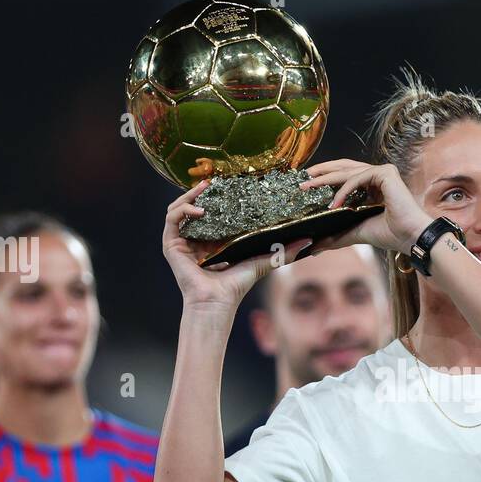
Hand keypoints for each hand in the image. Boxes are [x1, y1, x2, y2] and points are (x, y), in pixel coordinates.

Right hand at [162, 178, 310, 308]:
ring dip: (190, 196)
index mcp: (211, 239)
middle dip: (200, 190)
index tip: (226, 182)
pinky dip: (184, 209)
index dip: (215, 195)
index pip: (210, 210)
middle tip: (213, 179)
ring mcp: (181, 241)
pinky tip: (200, 209)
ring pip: (179, 208)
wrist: (218, 302)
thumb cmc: (237, 286)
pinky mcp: (171, 245)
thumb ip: (282, 251)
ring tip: (204, 188)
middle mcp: (194, 238)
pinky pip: (173, 219)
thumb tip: (308, 242)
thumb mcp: (262, 261)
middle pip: (192, 205)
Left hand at [299, 160, 432, 253]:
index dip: (326, 176)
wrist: (410, 237)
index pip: (345, 175)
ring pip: (348, 171)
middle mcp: (377, 176)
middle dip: (322, 171)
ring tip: (308, 186)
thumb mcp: (356, 232)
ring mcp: (382, 172)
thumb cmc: (391, 235)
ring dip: (326, 178)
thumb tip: (315, 248)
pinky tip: (334, 203)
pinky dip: (344, 189)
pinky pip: (358, 177)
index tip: (308, 182)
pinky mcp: (386, 173)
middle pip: (344, 167)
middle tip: (303, 177)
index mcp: (372, 186)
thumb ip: (337, 237)